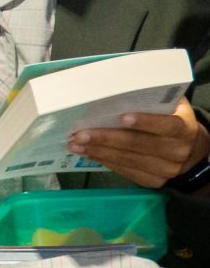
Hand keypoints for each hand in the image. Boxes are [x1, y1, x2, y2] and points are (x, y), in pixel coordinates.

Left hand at [68, 100, 209, 187]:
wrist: (191, 150)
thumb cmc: (174, 120)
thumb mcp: (173, 106)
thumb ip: (154, 99)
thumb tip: (119, 86)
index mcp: (184, 129)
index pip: (166, 125)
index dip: (145, 122)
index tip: (122, 117)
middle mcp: (177, 151)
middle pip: (139, 145)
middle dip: (107, 139)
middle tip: (81, 134)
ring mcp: (165, 170)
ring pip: (128, 160)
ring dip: (99, 152)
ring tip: (75, 144)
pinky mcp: (153, 181)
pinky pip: (125, 171)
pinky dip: (104, 161)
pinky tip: (88, 153)